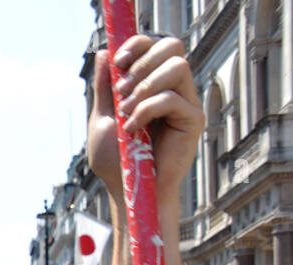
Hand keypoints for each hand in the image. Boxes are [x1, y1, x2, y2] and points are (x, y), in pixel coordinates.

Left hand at [88, 36, 203, 202]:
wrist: (128, 190)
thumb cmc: (116, 160)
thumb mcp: (102, 118)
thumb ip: (104, 87)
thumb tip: (103, 53)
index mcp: (152, 83)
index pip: (155, 45)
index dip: (138, 44)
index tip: (118, 61)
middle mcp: (173, 88)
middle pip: (172, 46)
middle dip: (142, 63)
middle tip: (121, 91)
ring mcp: (186, 103)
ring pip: (177, 66)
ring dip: (145, 85)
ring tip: (126, 112)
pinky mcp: (193, 120)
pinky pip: (172, 98)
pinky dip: (146, 110)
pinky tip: (132, 129)